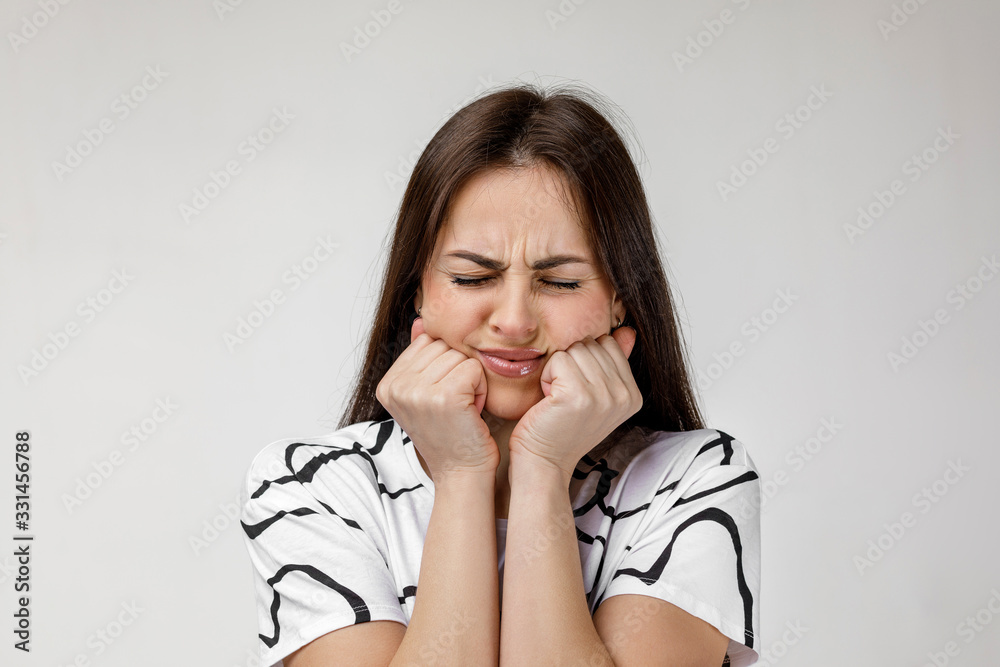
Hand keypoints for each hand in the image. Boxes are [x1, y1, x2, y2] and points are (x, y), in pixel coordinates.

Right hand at [375, 317, 500, 478]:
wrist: (461, 471)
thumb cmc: (450, 433)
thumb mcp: (426, 393)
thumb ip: (420, 356)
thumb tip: (421, 320)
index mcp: (387, 384)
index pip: (425, 343)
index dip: (444, 366)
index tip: (442, 397)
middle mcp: (396, 387)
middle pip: (442, 346)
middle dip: (458, 370)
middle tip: (456, 404)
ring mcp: (417, 392)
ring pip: (459, 356)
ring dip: (470, 380)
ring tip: (463, 408)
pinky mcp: (444, 397)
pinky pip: (472, 368)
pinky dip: (481, 388)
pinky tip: (473, 410)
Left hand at [508, 327, 641, 477]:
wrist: (543, 460)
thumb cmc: (562, 426)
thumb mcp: (596, 394)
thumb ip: (613, 362)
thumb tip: (627, 330)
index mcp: (633, 394)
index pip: (609, 344)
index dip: (585, 361)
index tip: (579, 391)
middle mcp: (624, 396)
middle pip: (590, 344)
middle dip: (571, 364)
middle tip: (565, 397)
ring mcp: (604, 396)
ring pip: (574, 349)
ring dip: (558, 370)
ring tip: (558, 398)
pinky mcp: (579, 395)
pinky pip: (558, 359)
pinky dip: (547, 377)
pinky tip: (549, 400)